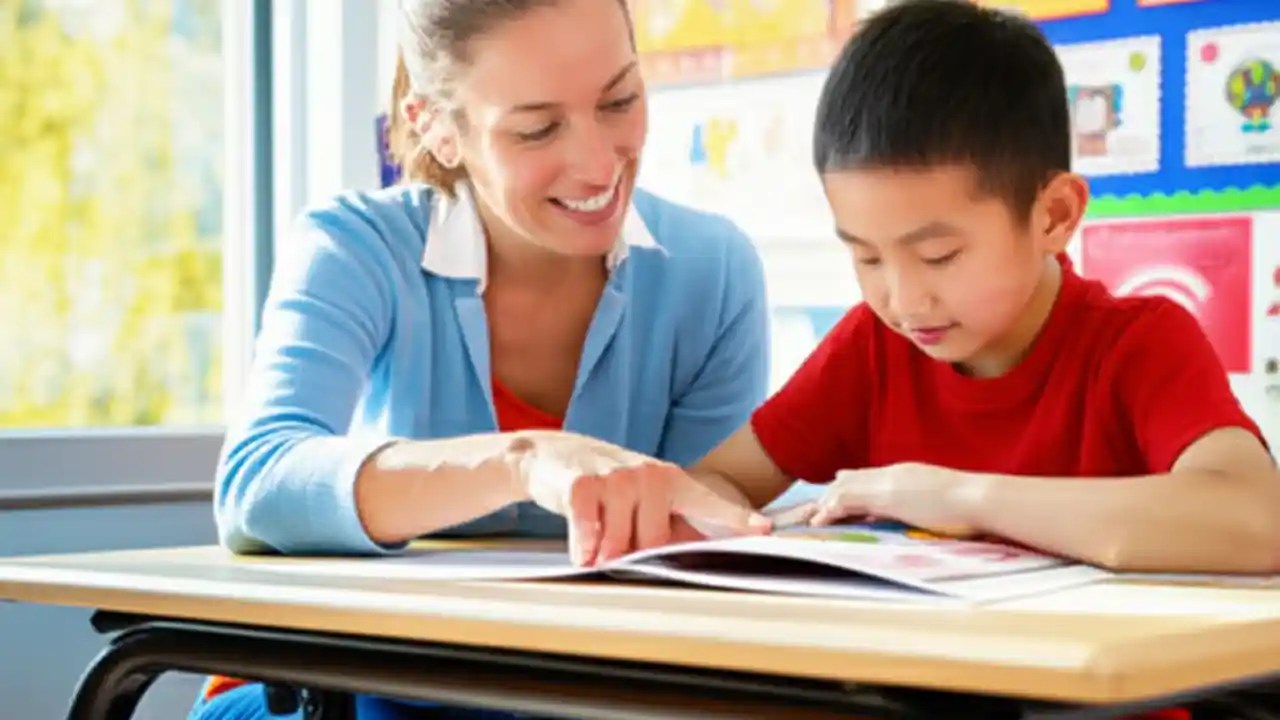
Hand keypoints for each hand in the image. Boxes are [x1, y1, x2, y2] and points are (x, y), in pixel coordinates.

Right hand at [510, 432, 769, 565]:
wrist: (555, 455)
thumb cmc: (607, 486)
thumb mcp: (645, 498)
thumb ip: (671, 524)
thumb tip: (697, 558)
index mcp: (672, 481)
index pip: (710, 503)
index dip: (737, 518)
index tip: (765, 530)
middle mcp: (650, 476)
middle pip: (654, 544)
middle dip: (634, 554)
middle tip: (616, 540)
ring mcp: (617, 478)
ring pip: (619, 545)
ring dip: (603, 554)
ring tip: (595, 537)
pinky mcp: (583, 485)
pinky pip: (589, 537)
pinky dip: (582, 548)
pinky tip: (580, 543)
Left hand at [808, 463, 986, 537]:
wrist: (979, 498)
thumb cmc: (967, 506)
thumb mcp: (933, 503)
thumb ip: (913, 506)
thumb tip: (898, 516)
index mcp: (903, 475)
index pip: (866, 480)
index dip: (846, 491)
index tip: (831, 504)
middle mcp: (890, 474)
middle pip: (849, 481)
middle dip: (830, 497)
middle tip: (812, 513)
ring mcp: (886, 483)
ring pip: (843, 489)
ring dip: (824, 504)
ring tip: (809, 520)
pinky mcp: (884, 496)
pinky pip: (847, 501)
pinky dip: (830, 511)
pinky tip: (819, 522)